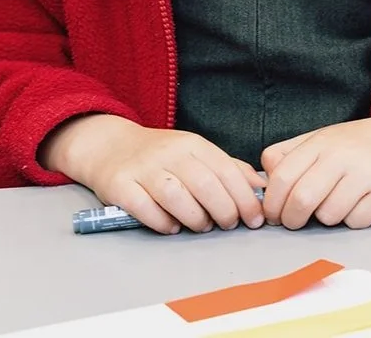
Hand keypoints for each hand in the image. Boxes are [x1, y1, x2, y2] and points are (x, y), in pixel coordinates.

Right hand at [40, 114, 264, 234]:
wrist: (110, 146)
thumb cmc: (160, 155)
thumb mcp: (196, 152)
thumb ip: (228, 168)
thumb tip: (260, 187)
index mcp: (192, 144)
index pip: (225, 169)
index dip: (244, 197)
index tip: (255, 218)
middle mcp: (169, 153)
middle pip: (204, 183)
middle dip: (224, 210)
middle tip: (229, 224)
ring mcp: (143, 169)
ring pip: (176, 195)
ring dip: (195, 218)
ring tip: (202, 226)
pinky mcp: (120, 186)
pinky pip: (144, 208)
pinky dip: (162, 222)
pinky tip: (172, 227)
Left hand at [260, 103, 370, 230]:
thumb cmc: (356, 144)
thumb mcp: (320, 139)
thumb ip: (288, 155)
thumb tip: (264, 182)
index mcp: (320, 143)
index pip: (282, 177)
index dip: (272, 203)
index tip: (273, 214)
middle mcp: (341, 156)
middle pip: (302, 200)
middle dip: (292, 219)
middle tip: (295, 221)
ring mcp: (365, 173)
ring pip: (328, 216)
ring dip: (326, 218)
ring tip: (336, 202)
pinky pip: (356, 222)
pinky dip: (353, 220)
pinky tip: (359, 203)